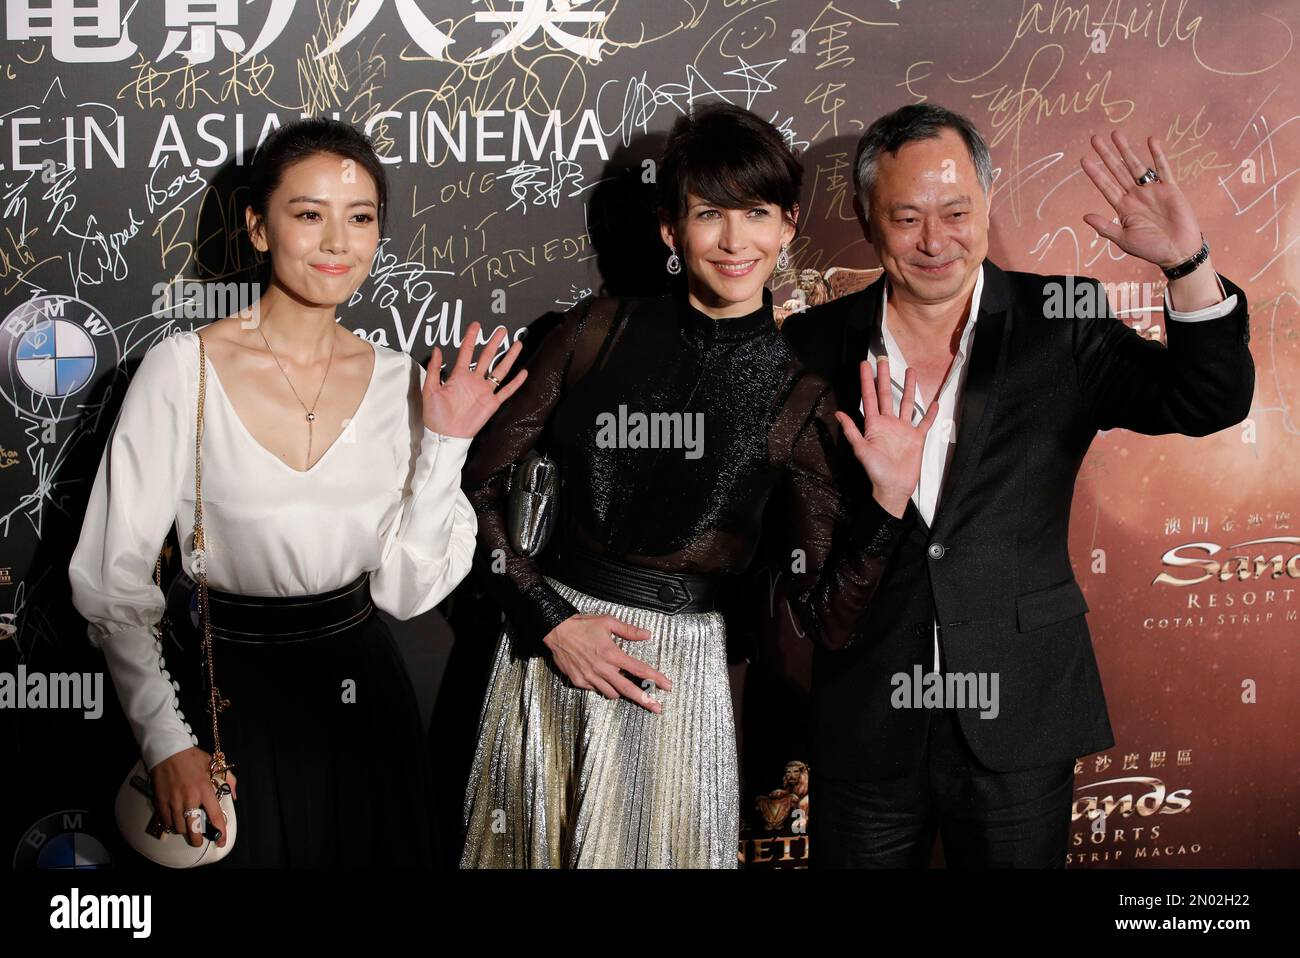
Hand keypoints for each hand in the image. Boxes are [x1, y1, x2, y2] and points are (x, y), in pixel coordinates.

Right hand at [150, 747, 236, 847]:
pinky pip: (166, 822)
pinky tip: (176, 821)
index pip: (214, 816)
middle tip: (199, 840)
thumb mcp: (213, 764)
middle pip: (193, 829)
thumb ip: (227, 780)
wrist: (167, 751)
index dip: (219, 831)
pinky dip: (172, 825)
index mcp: (205, 789)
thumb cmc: (192, 757)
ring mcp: (173, 801)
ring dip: (185, 831)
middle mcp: (189, 798)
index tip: (221, 841)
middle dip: (197, 839)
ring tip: (188, 828)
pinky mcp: (160, 802)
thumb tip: (234, 794)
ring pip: (179, 828)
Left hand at [423, 322, 527, 437]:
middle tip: (502, 330)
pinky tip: (523, 373)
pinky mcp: (492, 403)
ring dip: (508, 358)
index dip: (471, 338)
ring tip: (517, 344)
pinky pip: (506, 391)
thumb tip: (437, 348)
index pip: (467, 352)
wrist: (445, 435)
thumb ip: (433, 369)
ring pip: (500, 370)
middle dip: (495, 343)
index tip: (476, 325)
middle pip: (487, 357)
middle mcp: (474, 381)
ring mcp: (484, 391)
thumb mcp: (429, 389)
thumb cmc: (435, 415)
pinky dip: (516, 383)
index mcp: (458, 376)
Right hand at [542, 614, 671, 712]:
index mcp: (612, 654)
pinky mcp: (579, 682)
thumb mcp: (608, 622)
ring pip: (612, 693)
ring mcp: (590, 677)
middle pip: (628, 689)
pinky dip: (602, 687)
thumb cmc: (582, 625)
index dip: (655, 678)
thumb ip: (628, 631)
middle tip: (657, 708)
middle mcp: (603, 668)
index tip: (667, 686)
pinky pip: (596, 690)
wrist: (556, 631)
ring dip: (621, 692)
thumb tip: (646, 634)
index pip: (639, 669)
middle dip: (645, 700)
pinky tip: (602, 680)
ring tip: (626, 689)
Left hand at [834, 357, 936, 517]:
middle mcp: (889, 423)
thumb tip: (838, 413)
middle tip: (884, 358)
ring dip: (908, 388)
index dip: (866, 381)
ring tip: (910, 371)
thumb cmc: (875, 470)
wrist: (893, 486)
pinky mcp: (917, 438)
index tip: (864, 364)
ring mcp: (904, 429)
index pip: (869, 397)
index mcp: (874, 424)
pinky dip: (930, 413)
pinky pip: (925, 422)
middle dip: (885, 377)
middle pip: (886, 394)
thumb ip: (851, 430)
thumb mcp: (861, 449)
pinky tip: (935, 402)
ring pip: (906, 403)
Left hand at [1080, 131, 1203, 267]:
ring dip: (1126, 150)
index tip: (1084, 160)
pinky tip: (1151, 140)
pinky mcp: (1170, 189)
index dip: (1096, 173)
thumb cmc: (1151, 248)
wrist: (1178, 252)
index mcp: (1123, 207)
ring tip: (1115, 134)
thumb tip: (1085, 216)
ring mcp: (1152, 190)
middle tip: (1095, 138)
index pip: (1105, 186)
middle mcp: (1136, 195)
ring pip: (1136, 166)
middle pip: (1117, 171)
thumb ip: (1105, 227)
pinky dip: (1158, 155)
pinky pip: (1163, 169)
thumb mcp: (1124, 239)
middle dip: (1106, 155)